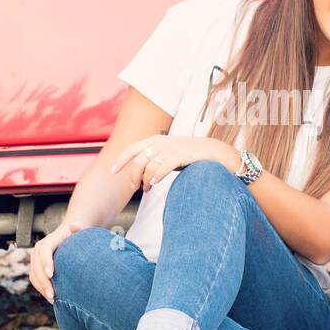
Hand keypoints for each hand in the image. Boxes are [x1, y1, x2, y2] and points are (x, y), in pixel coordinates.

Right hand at [28, 220, 83, 304]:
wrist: (68, 237)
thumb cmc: (77, 236)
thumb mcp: (79, 232)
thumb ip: (78, 229)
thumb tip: (74, 225)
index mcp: (49, 240)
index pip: (44, 251)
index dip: (46, 262)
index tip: (51, 274)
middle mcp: (38, 249)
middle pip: (36, 266)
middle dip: (43, 281)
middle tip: (52, 294)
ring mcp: (35, 259)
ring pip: (33, 275)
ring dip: (41, 288)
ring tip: (52, 299)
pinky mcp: (35, 267)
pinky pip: (34, 279)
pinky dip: (41, 289)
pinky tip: (51, 298)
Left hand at [110, 135, 239, 190]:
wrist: (215, 153)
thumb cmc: (192, 157)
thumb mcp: (171, 155)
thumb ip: (156, 160)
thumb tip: (141, 175)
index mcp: (157, 140)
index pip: (133, 148)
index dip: (121, 159)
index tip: (113, 171)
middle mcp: (163, 142)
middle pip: (138, 159)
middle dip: (133, 175)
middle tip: (135, 187)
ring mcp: (172, 147)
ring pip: (148, 164)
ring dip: (144, 179)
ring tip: (147, 188)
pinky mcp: (181, 154)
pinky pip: (162, 167)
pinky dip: (154, 177)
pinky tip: (153, 184)